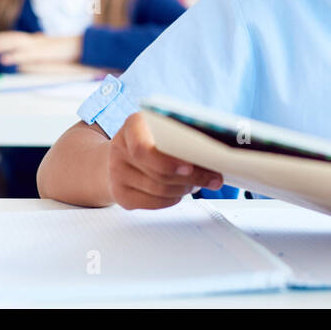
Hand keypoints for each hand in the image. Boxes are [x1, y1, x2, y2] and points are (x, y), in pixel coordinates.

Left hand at [0, 31, 81, 69]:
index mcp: (39, 42)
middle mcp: (38, 41)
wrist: (89, 47)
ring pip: (16, 43)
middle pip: (13, 38)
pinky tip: (3, 60)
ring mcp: (41, 46)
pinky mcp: (46, 53)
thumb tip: (24, 64)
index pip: (16, 38)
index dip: (2, 38)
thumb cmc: (75, 53)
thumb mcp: (55, 55)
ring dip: (0, 45)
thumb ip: (41, 56)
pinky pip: (26, 54)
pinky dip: (14, 56)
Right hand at [108, 112, 223, 208]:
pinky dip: (174, 198)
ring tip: (198, 182)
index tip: (191, 166)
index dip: (168, 161)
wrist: (122, 154)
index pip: (143, 149)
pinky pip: (154, 203)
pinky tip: (182, 190)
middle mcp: (119, 149)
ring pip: (160, 190)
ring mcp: (117, 174)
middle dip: (192, 177)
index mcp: (132, 126)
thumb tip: (213, 156)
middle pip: (158, 173)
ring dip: (185, 188)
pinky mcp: (121, 195)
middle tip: (213, 178)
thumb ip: (182, 136)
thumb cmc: (152, 138)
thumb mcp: (163, 127)